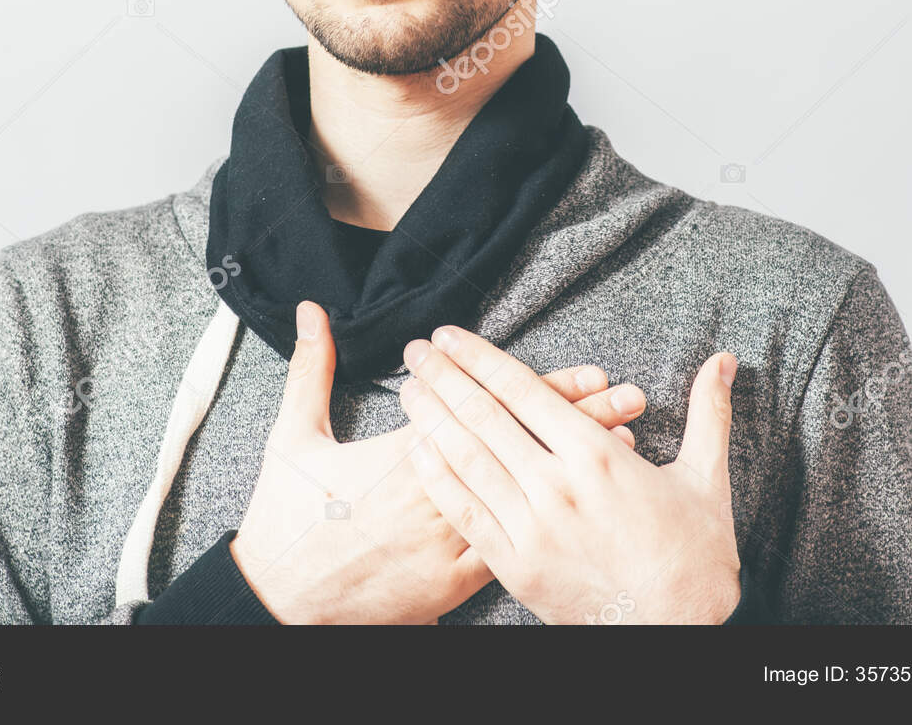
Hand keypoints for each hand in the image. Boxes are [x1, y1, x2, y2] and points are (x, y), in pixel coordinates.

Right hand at [230, 301, 648, 623]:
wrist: (281, 601)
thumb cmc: (286, 516)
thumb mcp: (293, 435)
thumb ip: (312, 368)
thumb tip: (312, 311)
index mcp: (406, 453)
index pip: (491, 410)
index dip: (545, 389)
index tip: (590, 371)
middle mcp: (439, 495)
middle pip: (523, 448)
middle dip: (582, 419)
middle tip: (630, 396)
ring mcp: (449, 541)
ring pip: (530, 495)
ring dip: (577, 469)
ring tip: (629, 446)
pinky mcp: (452, 581)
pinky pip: (513, 547)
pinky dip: (554, 522)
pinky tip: (588, 509)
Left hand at [397, 325, 742, 624]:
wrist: (678, 630)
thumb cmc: (696, 557)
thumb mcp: (708, 478)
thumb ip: (708, 412)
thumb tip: (726, 360)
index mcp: (598, 456)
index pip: (525, 391)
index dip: (481, 359)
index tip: (452, 336)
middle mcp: (558, 486)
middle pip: (485, 417)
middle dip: (445, 378)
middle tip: (415, 350)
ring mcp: (533, 527)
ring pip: (469, 460)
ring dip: (432, 419)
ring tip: (408, 389)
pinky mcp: (517, 565)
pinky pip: (467, 513)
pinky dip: (439, 479)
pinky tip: (419, 453)